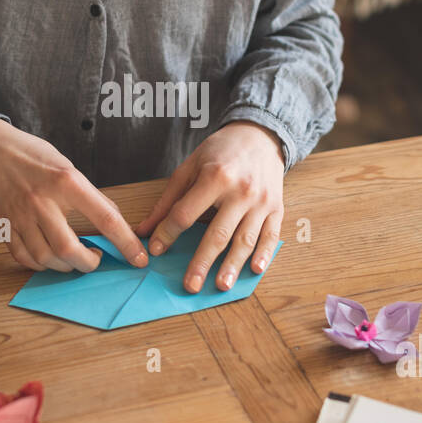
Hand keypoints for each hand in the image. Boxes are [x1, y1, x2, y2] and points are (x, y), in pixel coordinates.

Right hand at [0, 119, 147, 272]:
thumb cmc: (32, 155)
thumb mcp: (68, 166)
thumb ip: (90, 195)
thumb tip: (114, 220)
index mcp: (66, 181)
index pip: (105, 218)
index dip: (126, 243)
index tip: (138, 258)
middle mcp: (42, 200)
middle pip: (69, 248)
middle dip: (88, 263)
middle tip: (95, 260)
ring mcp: (20, 215)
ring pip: (46, 257)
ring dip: (65, 266)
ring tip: (73, 258)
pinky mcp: (3, 225)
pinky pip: (23, 257)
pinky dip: (40, 264)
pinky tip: (49, 258)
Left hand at [136, 121, 284, 292]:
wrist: (260, 136)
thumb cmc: (220, 152)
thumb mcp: (190, 167)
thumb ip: (168, 200)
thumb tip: (145, 230)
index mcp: (215, 177)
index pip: (186, 213)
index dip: (168, 233)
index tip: (156, 250)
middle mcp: (241, 191)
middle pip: (218, 233)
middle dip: (202, 262)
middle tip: (190, 285)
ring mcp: (261, 202)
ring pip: (245, 239)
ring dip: (232, 265)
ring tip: (221, 286)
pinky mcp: (277, 208)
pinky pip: (271, 235)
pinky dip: (265, 254)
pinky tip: (254, 270)